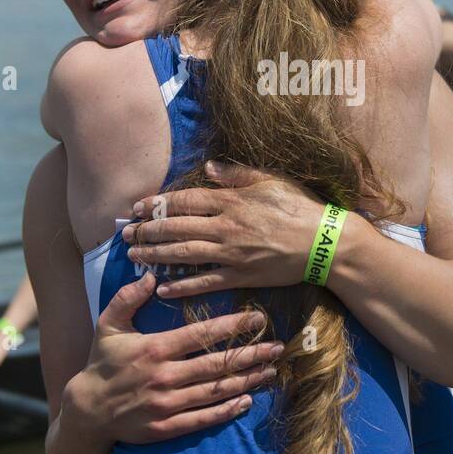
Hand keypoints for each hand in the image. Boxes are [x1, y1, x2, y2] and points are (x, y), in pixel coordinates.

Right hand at [60, 271, 284, 444]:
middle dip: (250, 355)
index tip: (258, 319)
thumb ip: (127, 298)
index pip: (201, 335)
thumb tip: (150, 275)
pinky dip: (226, 411)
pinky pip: (202, 419)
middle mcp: (163, 376)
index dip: (232, 326)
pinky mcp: (165, 427)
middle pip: (215, 364)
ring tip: (270, 371)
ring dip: (245, 381)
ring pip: (214, 392)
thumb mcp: (108, 325)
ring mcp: (165, 404)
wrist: (86, 411)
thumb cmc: (101, 363)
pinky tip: (246, 402)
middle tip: (277, 348)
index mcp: (154, 349)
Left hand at [121, 161, 325, 298]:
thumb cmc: (301, 208)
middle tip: (127, 234)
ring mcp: (232, 254)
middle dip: (148, 230)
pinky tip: (163, 287)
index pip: (185, 201)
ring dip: (156, 255)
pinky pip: (206, 282)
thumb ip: (237, 174)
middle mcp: (226, 227)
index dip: (158, 204)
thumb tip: (209, 166)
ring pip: (184, 255)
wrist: (325, 243)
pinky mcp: (241, 276)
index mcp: (232, 201)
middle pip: (177, 228)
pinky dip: (183, 285)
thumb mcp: (270, 180)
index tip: (139, 207)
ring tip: (134, 255)